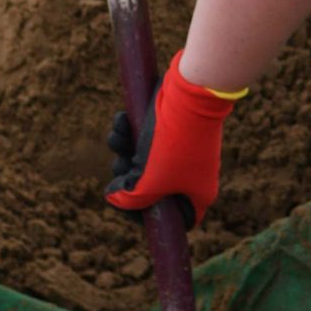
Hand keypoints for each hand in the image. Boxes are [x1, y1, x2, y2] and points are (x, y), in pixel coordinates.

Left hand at [105, 50, 245, 227]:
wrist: (189, 91)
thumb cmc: (173, 142)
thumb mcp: (148, 181)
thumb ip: (130, 199)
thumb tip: (114, 199)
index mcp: (195, 194)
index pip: (174, 219)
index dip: (148, 217)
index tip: (129, 208)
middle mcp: (190, 175)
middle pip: (152, 191)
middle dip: (128, 178)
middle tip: (123, 167)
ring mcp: (181, 152)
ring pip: (143, 162)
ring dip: (123, 150)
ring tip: (120, 137)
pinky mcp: (170, 131)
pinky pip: (144, 140)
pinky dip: (128, 132)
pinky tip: (122, 120)